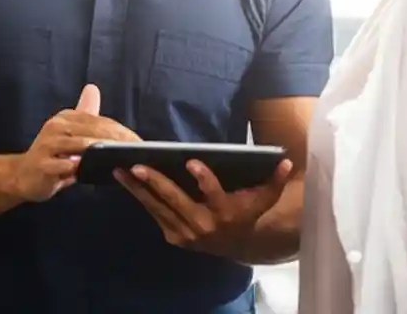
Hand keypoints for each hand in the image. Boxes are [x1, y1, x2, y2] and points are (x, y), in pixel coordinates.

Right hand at [11, 84, 140, 202]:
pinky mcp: (42, 164)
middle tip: (137, 151)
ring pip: (82, 145)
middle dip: (118, 141)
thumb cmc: (52, 155)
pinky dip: (79, 168)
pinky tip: (94, 172)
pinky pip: (64, 165)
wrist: (22, 176)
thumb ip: (84, 112)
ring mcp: (48, 145)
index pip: (99, 121)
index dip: (121, 131)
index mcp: (66, 118)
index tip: (139, 142)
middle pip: (94, 131)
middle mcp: (56, 127)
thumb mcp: (68, 132)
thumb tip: (93, 88)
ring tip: (122, 159)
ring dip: (104, 152)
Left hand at [116, 156, 293, 257]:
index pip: (214, 194)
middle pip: (176, 201)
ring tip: (120, 169)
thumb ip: (274, 180)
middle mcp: (203, 225)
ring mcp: (185, 233)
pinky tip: (126, 181)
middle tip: (137, 165)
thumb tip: (286, 161)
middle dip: (156, 182)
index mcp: (225, 212)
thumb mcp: (264, 198)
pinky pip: (153, 214)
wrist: (234, 245)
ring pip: (158, 207)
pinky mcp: (172, 236)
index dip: (204, 179)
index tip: (192, 161)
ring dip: (137, 189)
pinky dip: (139, 197)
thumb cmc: (247, 213)